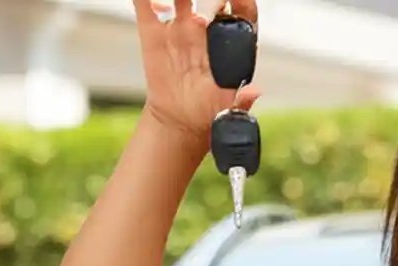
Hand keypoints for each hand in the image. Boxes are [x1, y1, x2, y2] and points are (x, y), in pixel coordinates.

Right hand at [133, 0, 262, 144]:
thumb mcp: (230, 110)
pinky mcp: (153, 35)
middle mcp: (206, 31)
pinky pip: (146, 9)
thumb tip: (253, 92)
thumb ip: (242, 100)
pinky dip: (144, 0)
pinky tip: (148, 0)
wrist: (180, 121)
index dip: (241, 2)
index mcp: (230, 44)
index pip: (242, 15)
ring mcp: (180, 30)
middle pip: (212, 0)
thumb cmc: (211, 111)